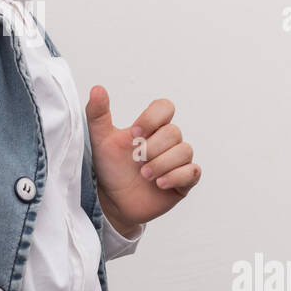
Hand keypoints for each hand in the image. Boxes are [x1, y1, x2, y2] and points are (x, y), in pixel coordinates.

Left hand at [84, 86, 199, 234]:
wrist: (113, 201)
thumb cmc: (110, 169)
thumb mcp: (100, 140)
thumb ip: (97, 114)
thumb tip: (97, 88)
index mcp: (150, 127)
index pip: (165, 107)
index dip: (152, 118)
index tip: (134, 133)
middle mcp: (166, 142)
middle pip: (174, 132)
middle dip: (153, 147)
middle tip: (136, 160)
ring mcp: (177, 161)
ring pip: (185, 151)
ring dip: (162, 163)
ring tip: (145, 175)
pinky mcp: (184, 181)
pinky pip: (193, 172)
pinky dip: (176, 176)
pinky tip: (159, 183)